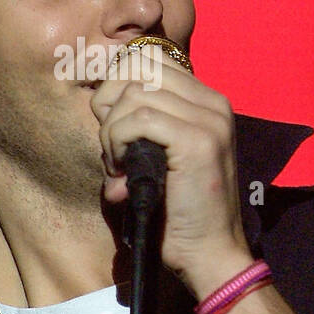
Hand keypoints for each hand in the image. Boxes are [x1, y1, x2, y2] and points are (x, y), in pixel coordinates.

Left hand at [89, 47, 252, 294]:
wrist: (210, 255)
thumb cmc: (179, 212)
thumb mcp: (158, 157)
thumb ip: (139, 123)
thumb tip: (99, 100)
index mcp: (207, 102)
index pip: (149, 58)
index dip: (118, 86)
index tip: (113, 128)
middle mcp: (213, 103)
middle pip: (138, 64)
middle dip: (109, 102)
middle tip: (111, 146)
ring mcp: (209, 120)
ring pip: (135, 92)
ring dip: (112, 130)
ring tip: (117, 165)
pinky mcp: (198, 141)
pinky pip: (139, 119)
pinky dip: (118, 142)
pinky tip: (122, 170)